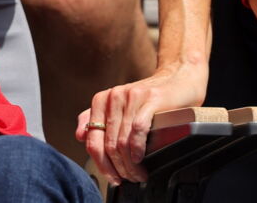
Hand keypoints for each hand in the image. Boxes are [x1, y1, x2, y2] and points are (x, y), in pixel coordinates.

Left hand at [75, 62, 207, 184]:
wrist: (177, 79)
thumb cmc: (148, 98)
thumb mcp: (119, 107)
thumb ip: (96, 119)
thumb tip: (79, 136)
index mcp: (101, 101)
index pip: (92, 140)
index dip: (101, 164)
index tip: (112, 177)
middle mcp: (113, 97)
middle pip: (108, 144)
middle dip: (118, 168)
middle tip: (128, 179)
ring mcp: (131, 97)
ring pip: (122, 140)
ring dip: (129, 164)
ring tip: (138, 174)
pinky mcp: (150, 99)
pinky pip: (138, 129)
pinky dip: (137, 148)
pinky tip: (140, 158)